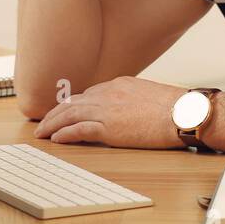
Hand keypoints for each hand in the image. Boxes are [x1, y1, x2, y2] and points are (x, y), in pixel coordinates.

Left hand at [33, 76, 185, 148]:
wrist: (182, 113)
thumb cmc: (173, 107)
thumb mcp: (148, 94)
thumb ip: (132, 99)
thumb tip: (126, 110)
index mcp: (118, 84)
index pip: (88, 94)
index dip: (72, 105)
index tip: (63, 112)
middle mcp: (108, 94)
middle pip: (73, 103)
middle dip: (55, 113)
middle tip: (43, 123)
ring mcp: (107, 110)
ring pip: (70, 115)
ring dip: (53, 124)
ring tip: (42, 133)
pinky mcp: (109, 128)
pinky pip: (79, 130)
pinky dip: (64, 134)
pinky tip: (56, 138)